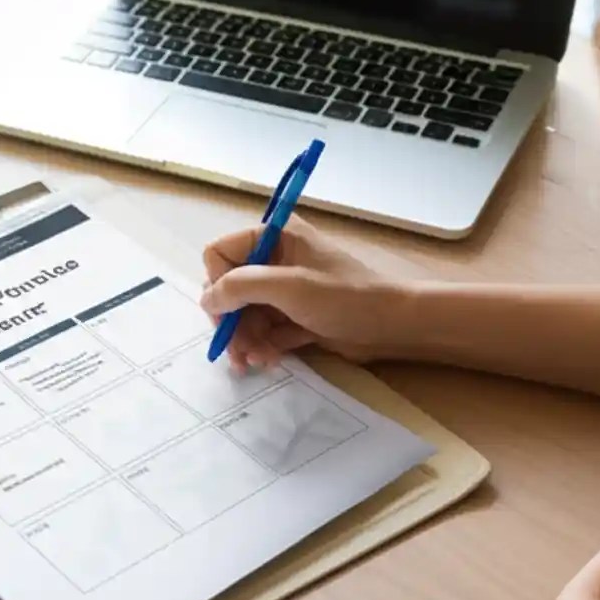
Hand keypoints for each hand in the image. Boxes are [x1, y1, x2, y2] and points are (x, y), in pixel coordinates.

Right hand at [200, 217, 404, 372]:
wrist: (393, 326)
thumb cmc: (344, 297)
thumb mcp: (289, 287)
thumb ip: (241, 287)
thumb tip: (206, 299)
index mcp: (274, 237)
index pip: (220, 254)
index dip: (218, 285)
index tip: (226, 313)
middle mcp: (276, 260)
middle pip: (231, 289)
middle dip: (231, 321)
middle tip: (235, 349)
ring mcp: (286, 290)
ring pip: (247, 314)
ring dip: (245, 339)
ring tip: (252, 362)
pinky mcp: (297, 316)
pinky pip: (266, 330)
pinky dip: (263, 346)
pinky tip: (268, 361)